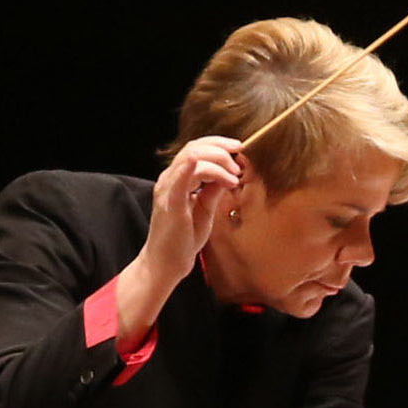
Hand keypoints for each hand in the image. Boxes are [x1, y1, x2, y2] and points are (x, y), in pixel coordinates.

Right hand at [110, 135, 249, 353]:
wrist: (167, 262)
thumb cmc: (184, 238)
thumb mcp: (205, 209)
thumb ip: (213, 190)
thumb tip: (229, 175)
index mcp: (178, 179)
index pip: (195, 150)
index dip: (217, 145)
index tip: (238, 149)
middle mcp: (170, 179)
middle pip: (193, 148)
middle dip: (220, 148)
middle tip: (240, 158)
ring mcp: (168, 189)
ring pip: (191, 158)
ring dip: (217, 162)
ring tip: (234, 175)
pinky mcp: (170, 203)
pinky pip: (180, 178)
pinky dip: (194, 168)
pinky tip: (209, 167)